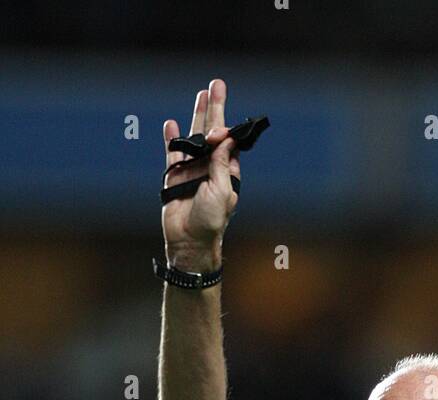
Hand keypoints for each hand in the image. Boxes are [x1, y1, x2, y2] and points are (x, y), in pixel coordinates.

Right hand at [161, 78, 239, 264]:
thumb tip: (225, 137)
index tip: (219, 125)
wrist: (189, 240)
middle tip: (217, 84)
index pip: (229, 141)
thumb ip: (222, 163)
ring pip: (194, 136)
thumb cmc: (211, 221)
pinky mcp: (175, 176)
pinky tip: (173, 124)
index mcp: (227, 172)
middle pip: (213, 131)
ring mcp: (193, 170)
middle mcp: (211, 167)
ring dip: (197, 115)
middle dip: (215, 108)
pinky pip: (174, 152)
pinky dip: (173, 138)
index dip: (225, 128)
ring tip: (201, 94)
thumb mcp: (223, 191)